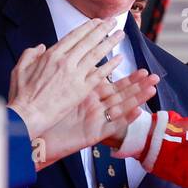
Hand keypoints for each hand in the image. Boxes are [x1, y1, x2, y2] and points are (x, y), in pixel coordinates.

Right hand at [7, 18, 121, 143]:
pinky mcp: (81, 90)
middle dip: (102, 29)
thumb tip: (40, 46)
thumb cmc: (22, 95)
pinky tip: (119, 59)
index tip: (96, 22)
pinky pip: (99, 74)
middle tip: (113, 22)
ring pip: (96, 54)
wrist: (28, 114)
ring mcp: (74, 75)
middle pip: (88, 41)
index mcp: (51, 54)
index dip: (87, 27)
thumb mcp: (20, 68)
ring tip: (120, 35)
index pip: (74, 36)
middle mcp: (65, 61)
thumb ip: (30, 54)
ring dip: (110, 42)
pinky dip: (110, 65)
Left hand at [32, 69, 157, 167]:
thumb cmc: (43, 114)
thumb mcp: (55, 89)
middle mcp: (94, 107)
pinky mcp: (93, 135)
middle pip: (120, 94)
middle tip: (153, 75)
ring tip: (152, 89)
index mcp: (85, 95)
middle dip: (137, 85)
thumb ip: (63, 72)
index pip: (108, 81)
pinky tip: (138, 111)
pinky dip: (125, 120)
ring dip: (137, 98)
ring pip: (121, 107)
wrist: (34, 136)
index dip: (122, 72)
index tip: (136, 62)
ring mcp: (95, 121)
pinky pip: (112, 126)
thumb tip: (64, 52)